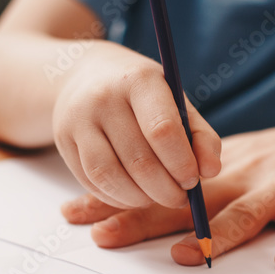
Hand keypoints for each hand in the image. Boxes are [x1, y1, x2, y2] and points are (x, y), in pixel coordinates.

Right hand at [52, 43, 220, 209]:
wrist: (83, 75)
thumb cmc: (140, 93)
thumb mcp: (174, 100)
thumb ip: (200, 135)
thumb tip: (210, 171)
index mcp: (138, 81)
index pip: (162, 130)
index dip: (181, 163)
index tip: (193, 180)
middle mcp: (103, 98)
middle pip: (138, 160)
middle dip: (165, 189)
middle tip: (180, 198)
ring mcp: (78, 120)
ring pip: (111, 177)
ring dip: (140, 199)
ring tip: (158, 198)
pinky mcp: (64, 142)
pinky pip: (92, 182)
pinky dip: (117, 197)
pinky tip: (134, 195)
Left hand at [61, 124, 274, 265]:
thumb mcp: (231, 162)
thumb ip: (194, 185)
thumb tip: (135, 208)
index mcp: (209, 169)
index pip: (153, 184)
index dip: (114, 199)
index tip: (73, 212)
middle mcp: (235, 175)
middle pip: (183, 201)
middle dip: (142, 219)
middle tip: (103, 236)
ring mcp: (274, 185)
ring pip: (244, 212)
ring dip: (218, 235)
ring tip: (188, 254)